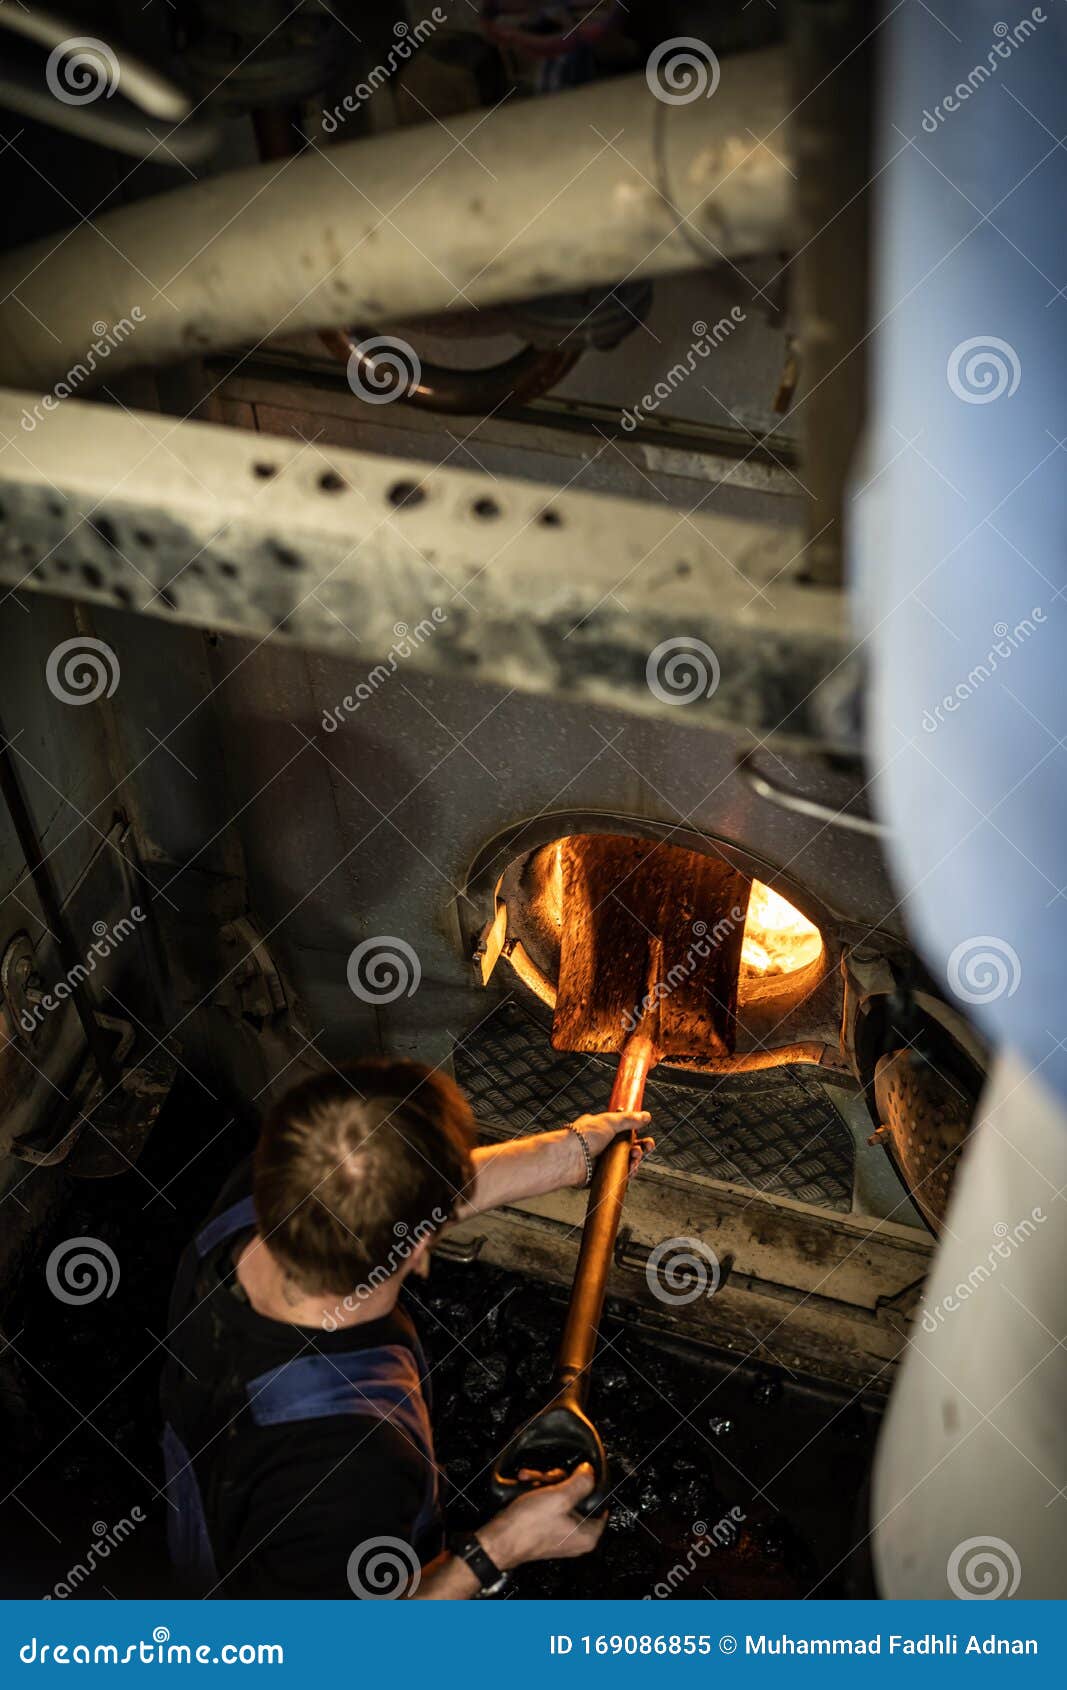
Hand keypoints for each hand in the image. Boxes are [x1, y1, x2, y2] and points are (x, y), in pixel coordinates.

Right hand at [477, 1464, 607, 1567]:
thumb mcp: (560, 1496)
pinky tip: (526, 1486)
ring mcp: (560, 1534)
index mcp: (587, 1535)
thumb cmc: (527, 1526)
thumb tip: (589, 1471)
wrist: (498, 1540)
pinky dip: (538, 1494)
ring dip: (545, 1485)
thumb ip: (581, 1482)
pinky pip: (548, 1507)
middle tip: (548, 1479)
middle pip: (578, 1498)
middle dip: (560, 1482)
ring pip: (561, 1499)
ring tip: (532, 1480)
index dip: (590, 1485)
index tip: (579, 1474)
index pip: (601, 1504)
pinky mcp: (545, 1531)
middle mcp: (576, 1538)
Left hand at [570, 1111, 653, 1179]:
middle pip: (629, 1148)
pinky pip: (620, 1175)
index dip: (637, 1134)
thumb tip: (646, 1116)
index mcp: (603, 1130)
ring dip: (635, 1161)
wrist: (568, 1158)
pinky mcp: (602, 1175)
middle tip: (643, 1149)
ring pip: (626, 1163)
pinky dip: (627, 1173)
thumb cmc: (582, 1137)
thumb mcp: (609, 1121)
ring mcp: (603, 1161)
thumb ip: (629, 1120)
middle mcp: (603, 1145)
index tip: (646, 1136)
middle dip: (639, 1149)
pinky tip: (630, 1170)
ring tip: (634, 1158)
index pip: (625, 1132)